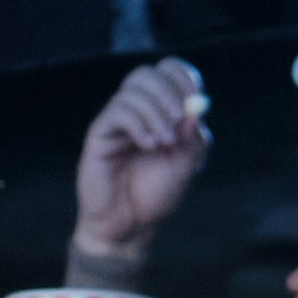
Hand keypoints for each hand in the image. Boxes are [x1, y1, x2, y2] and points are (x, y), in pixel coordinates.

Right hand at [76, 57, 208, 260]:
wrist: (130, 225)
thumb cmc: (156, 195)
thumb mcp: (186, 166)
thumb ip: (193, 137)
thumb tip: (197, 107)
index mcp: (159, 110)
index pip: (167, 72)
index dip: (181, 76)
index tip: (195, 97)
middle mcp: (136, 110)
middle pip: (146, 74)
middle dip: (167, 91)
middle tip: (179, 117)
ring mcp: (116, 120)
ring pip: (132, 90)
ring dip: (155, 113)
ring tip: (164, 143)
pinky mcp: (100, 134)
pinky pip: (118, 111)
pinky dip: (138, 124)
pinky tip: (148, 146)